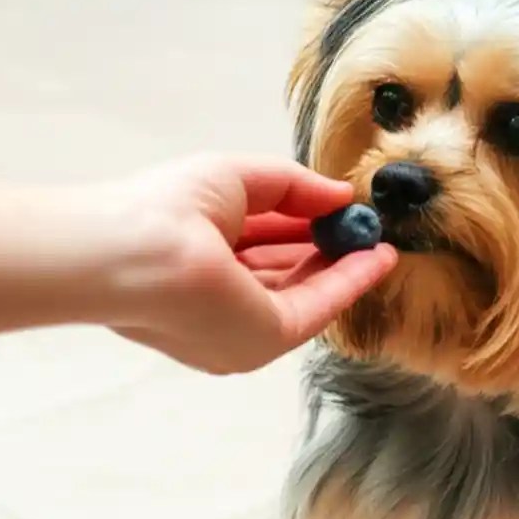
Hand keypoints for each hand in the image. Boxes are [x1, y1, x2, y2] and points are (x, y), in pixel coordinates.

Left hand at [103, 154, 395, 373]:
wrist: (138, 253)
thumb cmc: (167, 209)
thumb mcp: (238, 179)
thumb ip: (293, 186)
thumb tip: (341, 195)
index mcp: (200, 266)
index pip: (258, 248)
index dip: (300, 228)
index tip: (337, 212)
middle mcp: (222, 304)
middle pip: (285, 275)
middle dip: (327, 250)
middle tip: (365, 227)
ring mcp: (245, 326)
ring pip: (307, 293)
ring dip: (347, 266)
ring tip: (381, 239)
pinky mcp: (267, 338)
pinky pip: (320, 306)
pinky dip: (351, 281)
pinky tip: (379, 257)